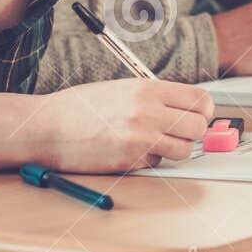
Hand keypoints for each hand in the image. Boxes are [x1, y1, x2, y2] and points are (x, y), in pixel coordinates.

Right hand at [33, 79, 213, 171]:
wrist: (48, 127)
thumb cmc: (81, 107)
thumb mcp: (122, 89)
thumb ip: (154, 97)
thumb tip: (186, 107)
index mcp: (147, 88)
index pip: (199, 99)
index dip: (203, 110)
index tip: (199, 114)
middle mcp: (147, 112)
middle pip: (198, 126)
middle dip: (192, 132)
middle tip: (179, 132)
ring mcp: (140, 138)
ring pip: (184, 149)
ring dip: (174, 149)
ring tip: (154, 141)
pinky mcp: (130, 161)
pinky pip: (158, 163)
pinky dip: (151, 160)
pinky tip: (130, 150)